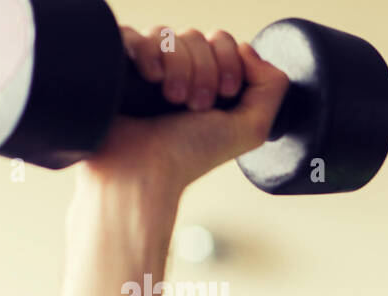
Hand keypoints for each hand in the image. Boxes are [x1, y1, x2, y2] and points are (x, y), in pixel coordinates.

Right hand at [79, 27, 288, 195]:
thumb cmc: (192, 154)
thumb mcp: (250, 128)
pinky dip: (148, 53)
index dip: (229, 61)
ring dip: (178, 66)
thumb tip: (248, 48)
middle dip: (204, 69)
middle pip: (198, 36)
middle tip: (196, 105)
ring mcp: (146, 66)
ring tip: (172, 99)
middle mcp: (179, 72)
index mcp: (209, 82)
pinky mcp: (116, 63)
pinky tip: (150, 78)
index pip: (224, 42)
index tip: (225, 94)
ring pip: (167, 34)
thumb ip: (271, 88)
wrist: (142, 170)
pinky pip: (133, 34)